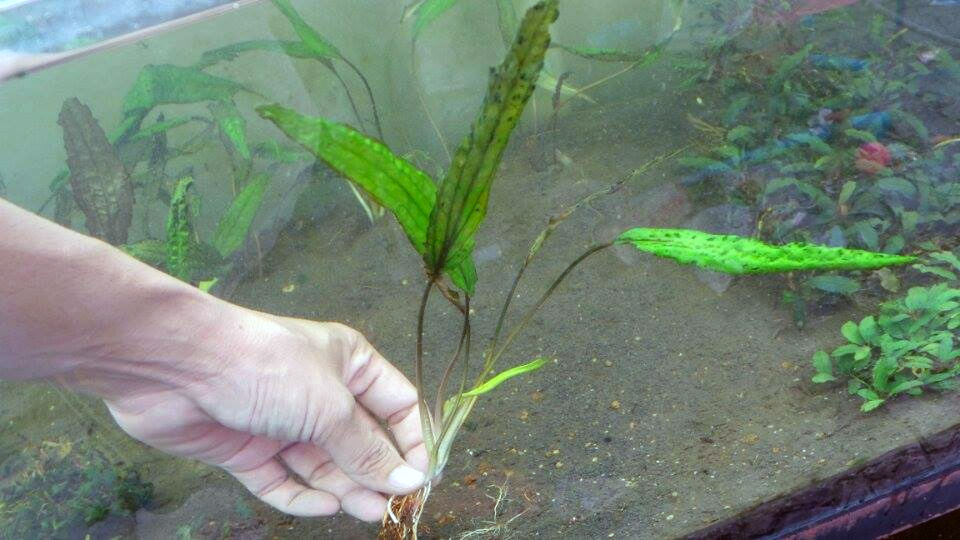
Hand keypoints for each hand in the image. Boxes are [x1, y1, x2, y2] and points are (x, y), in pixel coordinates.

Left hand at [103, 314, 426, 521]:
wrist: (176, 366)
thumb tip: (409, 482)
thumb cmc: (267, 366)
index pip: (396, 404)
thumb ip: (368, 450)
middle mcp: (319, 391)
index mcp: (349, 363)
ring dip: (346, 488)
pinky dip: (301, 496)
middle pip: (360, 439)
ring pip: (323, 463)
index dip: (413, 440)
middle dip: (378, 472)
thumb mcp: (329, 407)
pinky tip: (324, 507)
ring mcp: (281, 421)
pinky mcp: (246, 448)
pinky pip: (281, 480)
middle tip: (396, 508)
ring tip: (369, 513)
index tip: (423, 479)